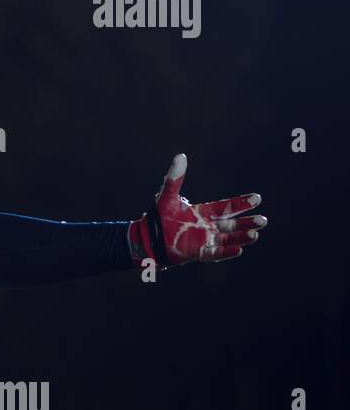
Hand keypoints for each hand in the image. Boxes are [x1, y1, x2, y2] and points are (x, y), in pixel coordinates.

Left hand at [129, 154, 266, 266]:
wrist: (146, 237)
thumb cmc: (158, 216)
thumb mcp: (167, 196)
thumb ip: (174, 178)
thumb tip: (180, 156)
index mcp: (203, 212)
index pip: (226, 207)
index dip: (241, 203)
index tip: (257, 198)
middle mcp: (207, 226)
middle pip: (232, 224)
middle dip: (247, 222)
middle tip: (263, 221)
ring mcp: (204, 240)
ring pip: (228, 238)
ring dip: (241, 237)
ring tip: (255, 234)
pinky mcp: (197, 252)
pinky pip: (214, 253)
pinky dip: (225, 252)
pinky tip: (238, 250)